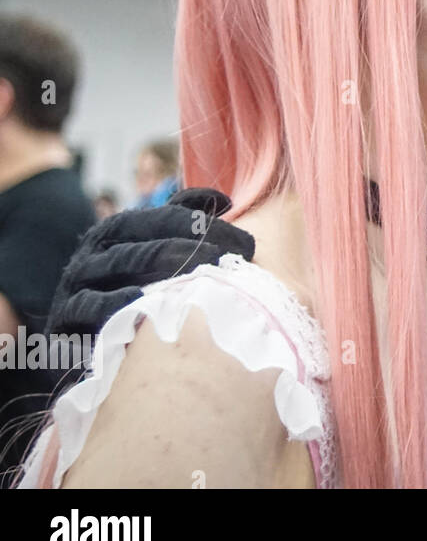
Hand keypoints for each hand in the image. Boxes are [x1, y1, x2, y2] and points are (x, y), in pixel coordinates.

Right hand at [46, 188, 255, 338]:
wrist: (80, 340)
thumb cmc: (129, 290)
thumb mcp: (153, 252)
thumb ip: (184, 221)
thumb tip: (225, 200)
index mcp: (117, 230)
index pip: (166, 218)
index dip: (207, 226)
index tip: (248, 244)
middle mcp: (95, 252)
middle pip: (148, 243)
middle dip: (194, 250)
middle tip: (232, 261)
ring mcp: (76, 283)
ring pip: (121, 266)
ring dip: (163, 271)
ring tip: (201, 279)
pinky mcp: (65, 319)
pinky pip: (88, 306)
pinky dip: (114, 302)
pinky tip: (142, 302)